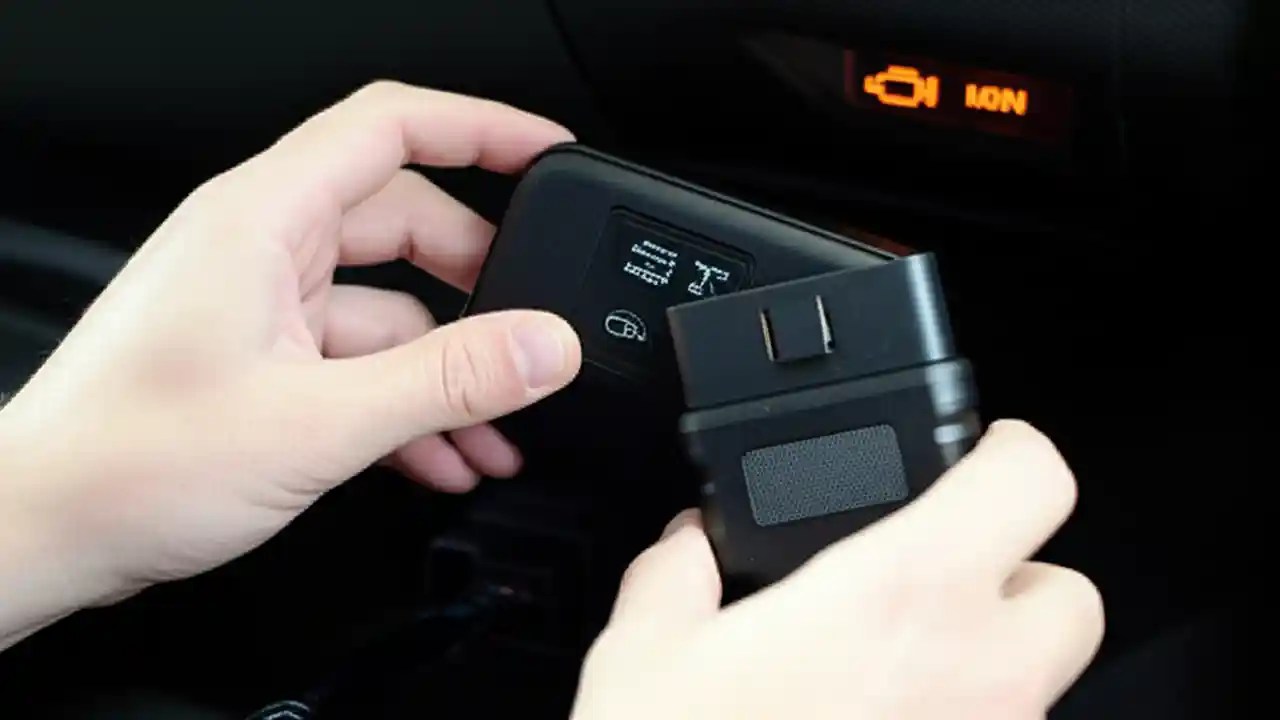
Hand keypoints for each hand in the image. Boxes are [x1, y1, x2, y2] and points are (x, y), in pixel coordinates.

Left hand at [0, 81, 581, 646]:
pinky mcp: (261, 355)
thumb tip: (542, 345)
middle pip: (406, 221)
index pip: (393, 126)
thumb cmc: (126, 463)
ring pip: (389, 304)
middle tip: (531, 331)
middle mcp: (262, 245)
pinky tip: (442, 457)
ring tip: (497, 428)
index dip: (482, 127)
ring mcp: (262, 301)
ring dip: (448, 366)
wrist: (42, 530)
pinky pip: (359, 357)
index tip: (549, 152)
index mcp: (264, 218)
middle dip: (480, 280)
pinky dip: (406, 401)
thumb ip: (446, 380)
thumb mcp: (317, 422)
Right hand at [572, 420, 1103, 719]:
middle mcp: (970, 676)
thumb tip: (690, 547)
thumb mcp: (643, 650)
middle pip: (1069, 593)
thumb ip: (676, 571)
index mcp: (899, 597)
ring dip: (984, 658)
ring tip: (885, 667)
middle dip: (1016, 571)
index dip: (1012, 451)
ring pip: (1039, 683)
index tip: (977, 455)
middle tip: (937, 574)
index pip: (1032, 481)